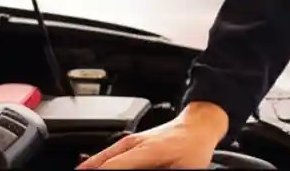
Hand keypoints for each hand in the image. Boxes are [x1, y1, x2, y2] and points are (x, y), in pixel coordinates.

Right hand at [76, 101, 228, 169]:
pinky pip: (108, 154)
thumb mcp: (186, 168)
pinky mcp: (133, 141)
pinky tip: (90, 168)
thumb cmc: (195, 145)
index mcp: (146, 150)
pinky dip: (98, 163)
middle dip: (90, 170)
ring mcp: (131, 140)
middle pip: (103, 162)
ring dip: (90, 166)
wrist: (200, 124)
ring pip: (102, 157)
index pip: (113, 166)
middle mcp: (134, 143)